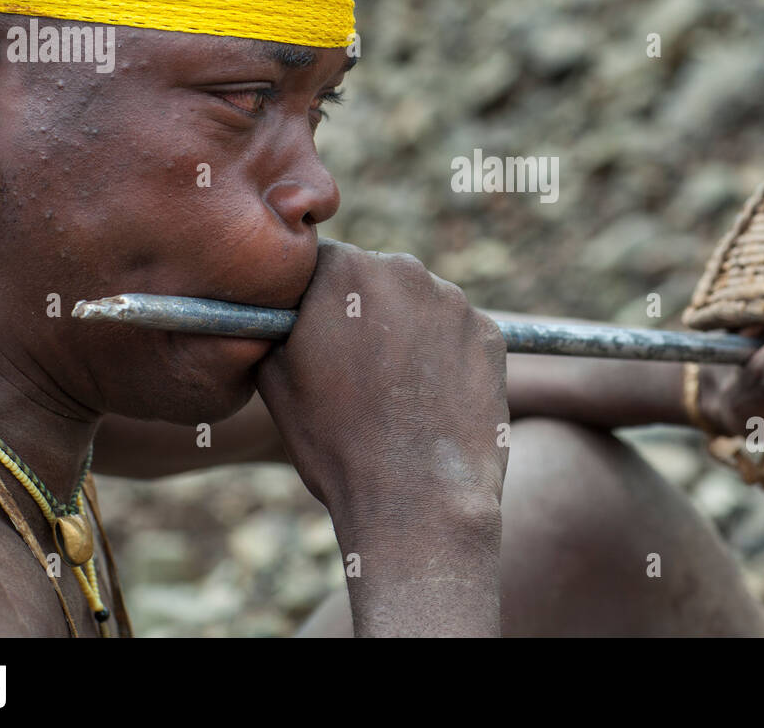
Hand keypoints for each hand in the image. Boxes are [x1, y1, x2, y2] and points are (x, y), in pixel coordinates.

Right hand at [255, 238, 508, 535]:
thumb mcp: (273, 379)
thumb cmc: (337, 442)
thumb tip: (274, 310)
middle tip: (354, 368)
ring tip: (394, 393)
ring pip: (420, 305)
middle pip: (375, 277)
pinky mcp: (491, 333)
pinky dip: (445, 357)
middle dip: (363, 311)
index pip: (320, 264)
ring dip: (406, 332)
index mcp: (345, 270)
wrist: (417, 498)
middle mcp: (406, 270)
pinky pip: (457, 333)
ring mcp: (455, 301)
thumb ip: (272, 324)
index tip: (313, 334)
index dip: (312, 301)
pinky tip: (430, 400)